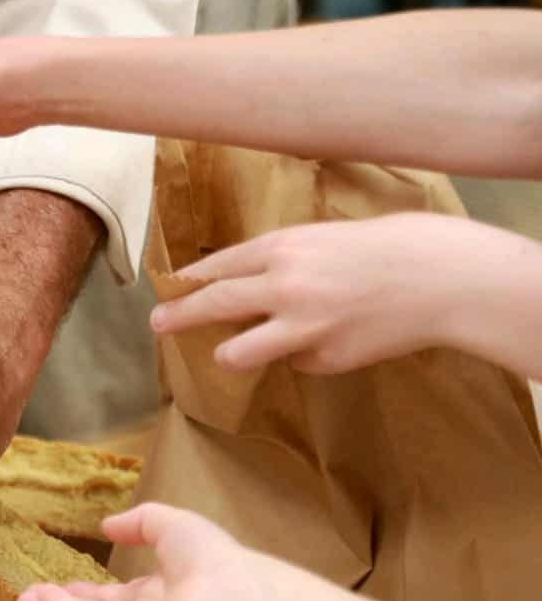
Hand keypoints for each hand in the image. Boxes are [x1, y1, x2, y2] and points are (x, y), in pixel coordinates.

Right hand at [15, 504, 258, 600]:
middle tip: (31, 594)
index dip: (90, 591)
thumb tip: (108, 526)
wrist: (229, 598)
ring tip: (22, 599)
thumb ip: (139, 523)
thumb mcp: (172, 525)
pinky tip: (37, 600)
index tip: (63, 583)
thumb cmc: (210, 560)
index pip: (120, 596)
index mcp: (163, 594)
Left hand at [150, 214, 480, 373]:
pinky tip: (337, 337)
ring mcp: (301, 325)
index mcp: (285, 247)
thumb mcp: (328, 238)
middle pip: (213, 304)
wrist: (442, 277)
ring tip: (237, 350)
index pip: (220, 266)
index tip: (171, 289)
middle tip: (158, 324)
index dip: (191, 280)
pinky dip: (304, 354)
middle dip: (178, 317)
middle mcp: (284, 285)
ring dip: (232, 353)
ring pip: (237, 352)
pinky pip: (295, 362)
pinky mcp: (322, 357)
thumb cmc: (391, 248)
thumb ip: (284, 260)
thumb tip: (244, 285)